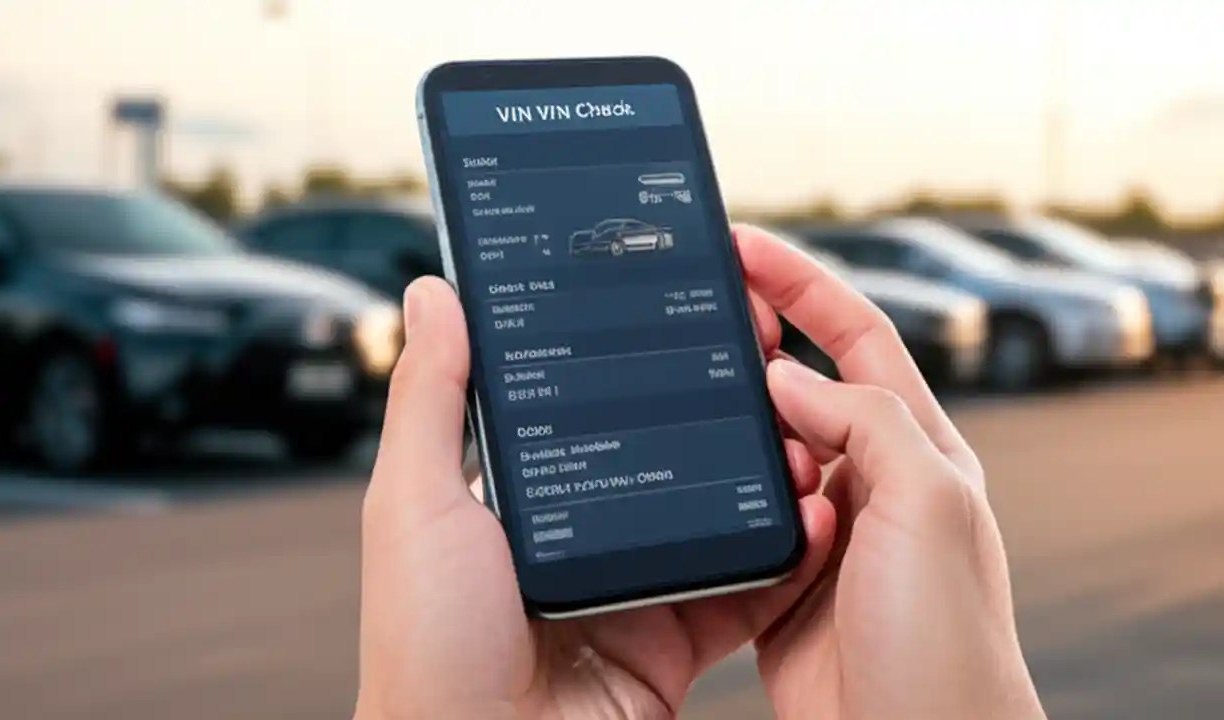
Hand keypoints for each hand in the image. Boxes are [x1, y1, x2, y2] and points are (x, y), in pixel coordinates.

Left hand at [356, 277, 837, 718]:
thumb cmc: (427, 645)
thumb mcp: (414, 504)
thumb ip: (430, 399)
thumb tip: (432, 294)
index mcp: (523, 491)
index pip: (586, 399)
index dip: (631, 351)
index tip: (674, 297)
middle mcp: (584, 530)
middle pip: (665, 449)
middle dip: (717, 403)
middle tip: (758, 351)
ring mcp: (636, 583)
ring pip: (717, 510)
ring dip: (763, 469)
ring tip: (796, 422)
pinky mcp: (679, 635)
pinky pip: (747, 586)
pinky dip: (785, 554)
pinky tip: (809, 512)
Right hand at [734, 225, 1045, 718]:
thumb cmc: (948, 641)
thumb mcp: (927, 504)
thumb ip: (867, 422)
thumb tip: (792, 377)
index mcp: (919, 448)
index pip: (858, 336)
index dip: (805, 283)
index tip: (747, 247)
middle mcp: (872, 481)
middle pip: (803, 383)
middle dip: (754, 340)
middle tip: (698, 308)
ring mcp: (823, 532)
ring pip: (763, 448)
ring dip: (732, 425)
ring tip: (693, 402)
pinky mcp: (780, 579)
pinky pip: (739, 514)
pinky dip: (715, 494)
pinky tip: (692, 483)